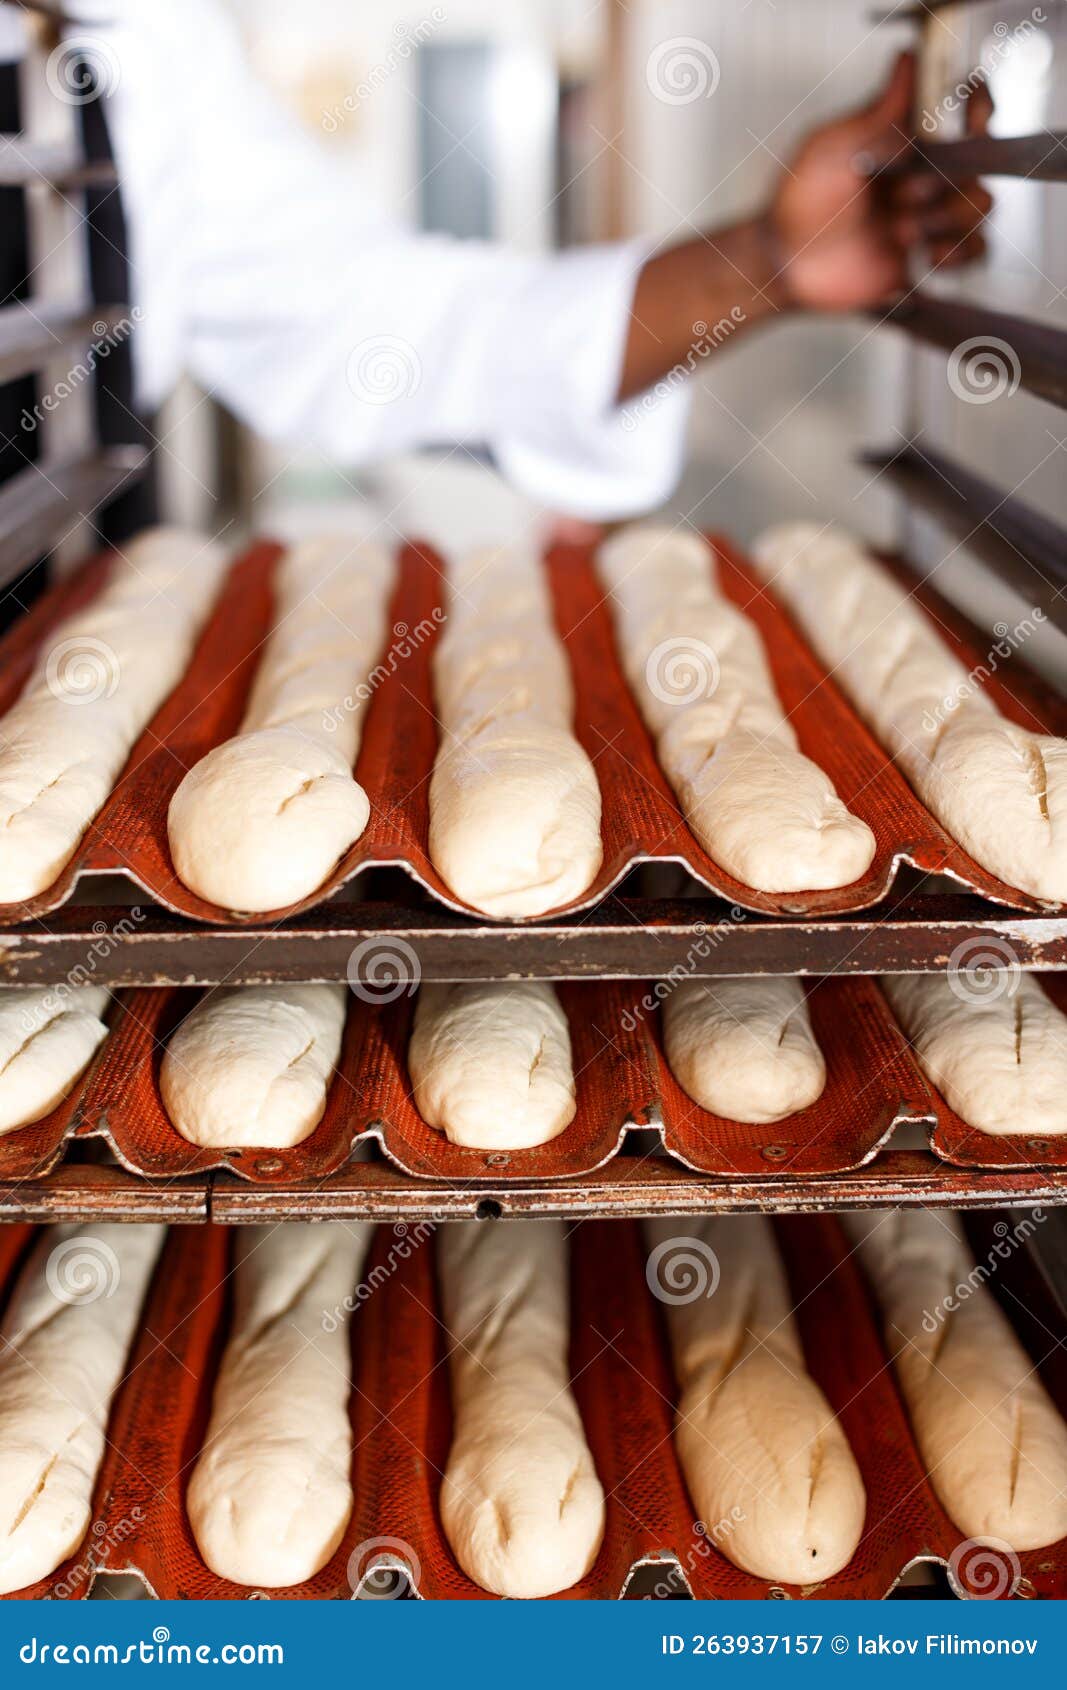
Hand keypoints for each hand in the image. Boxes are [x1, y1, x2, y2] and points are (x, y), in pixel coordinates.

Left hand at [768, 51, 992, 311]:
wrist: (788, 262)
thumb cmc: (799, 201)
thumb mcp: (834, 147)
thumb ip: (877, 112)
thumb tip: (906, 61)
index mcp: (907, 142)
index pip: (964, 114)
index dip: (977, 111)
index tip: (970, 120)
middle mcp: (924, 176)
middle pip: (978, 164)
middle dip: (943, 182)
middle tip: (901, 195)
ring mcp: (929, 216)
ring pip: (979, 206)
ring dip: (945, 218)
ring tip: (901, 230)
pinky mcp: (928, 255)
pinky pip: (973, 250)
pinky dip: (958, 252)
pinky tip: (926, 253)